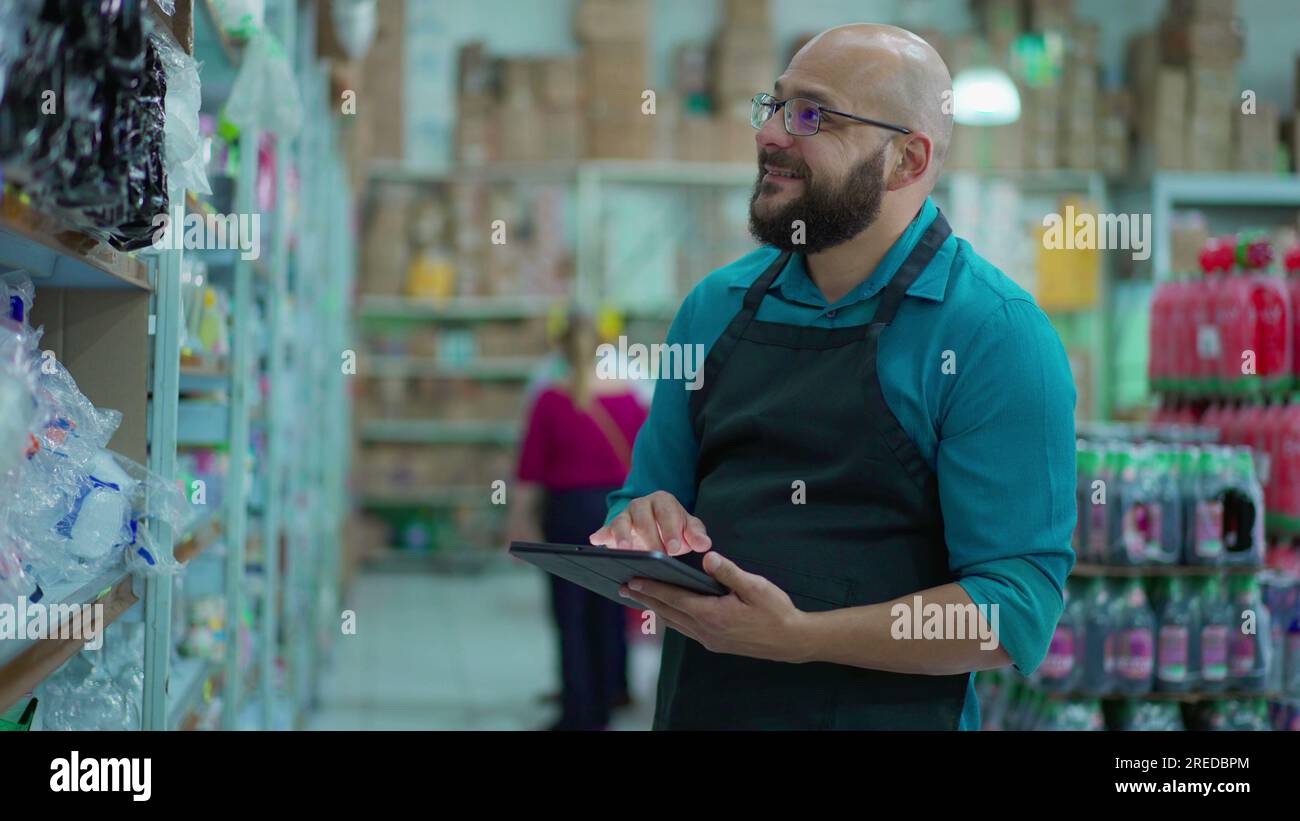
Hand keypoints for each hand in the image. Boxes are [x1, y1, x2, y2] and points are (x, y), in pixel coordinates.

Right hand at [588, 491, 710, 555]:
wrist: (657, 528)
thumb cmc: (675, 529)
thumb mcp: (689, 530)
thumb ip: (697, 535)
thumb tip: (704, 545)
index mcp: (663, 501)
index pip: (667, 513)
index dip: (670, 530)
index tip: (674, 548)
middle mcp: (642, 504)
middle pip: (643, 518)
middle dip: (650, 538)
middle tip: (656, 556)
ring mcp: (625, 516)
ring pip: (622, 522)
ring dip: (623, 536)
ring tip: (626, 550)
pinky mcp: (612, 528)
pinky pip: (606, 530)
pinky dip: (601, 535)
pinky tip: (597, 541)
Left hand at [619, 552, 809, 663]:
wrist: (792, 640)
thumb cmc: (776, 611)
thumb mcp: (755, 586)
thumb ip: (729, 572)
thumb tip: (707, 558)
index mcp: (712, 614)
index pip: (674, 598)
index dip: (651, 588)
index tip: (631, 581)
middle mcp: (706, 631)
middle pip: (668, 612)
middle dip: (646, 599)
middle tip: (624, 587)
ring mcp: (710, 640)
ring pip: (675, 623)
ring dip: (658, 609)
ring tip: (642, 597)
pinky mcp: (716, 643)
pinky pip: (686, 629)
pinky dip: (673, 618)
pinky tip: (671, 610)